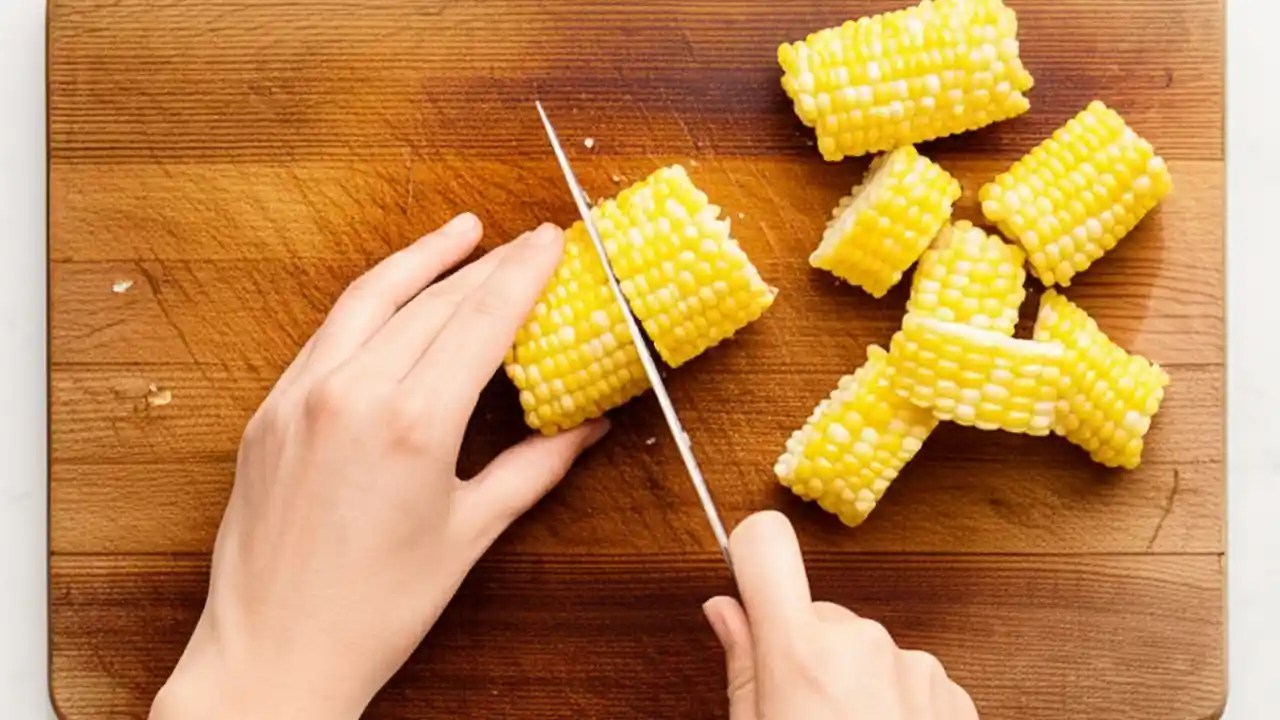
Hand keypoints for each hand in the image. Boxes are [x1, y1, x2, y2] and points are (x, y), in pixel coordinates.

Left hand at [150, 215, 608, 719]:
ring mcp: (301, 397)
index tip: (551, 239)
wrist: (274, 654)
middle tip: (523, 239)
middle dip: (485, 263)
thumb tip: (587, 428)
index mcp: (413, 425)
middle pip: (432, 301)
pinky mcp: (269, 410)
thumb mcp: (469, 533)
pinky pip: (327, 333)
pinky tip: (394, 294)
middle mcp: (352, 394)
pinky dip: (369, 302)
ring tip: (459, 234)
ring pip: (369, 299)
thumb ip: (534, 468)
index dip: (522, 272)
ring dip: (421, 260)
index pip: (481, 320)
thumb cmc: (376, 609)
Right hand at [703, 511, 977, 719]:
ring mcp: (913, 665)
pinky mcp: (952, 692)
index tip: (744, 573)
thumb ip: (743, 665)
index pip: (766, 543)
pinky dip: (892, 703)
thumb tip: (725, 611)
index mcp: (800, 654)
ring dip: (852, 681)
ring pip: (863, 646)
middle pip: (816, 611)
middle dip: (803, 649)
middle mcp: (862, 644)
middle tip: (799, 714)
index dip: (748, 551)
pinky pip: (905, 674)